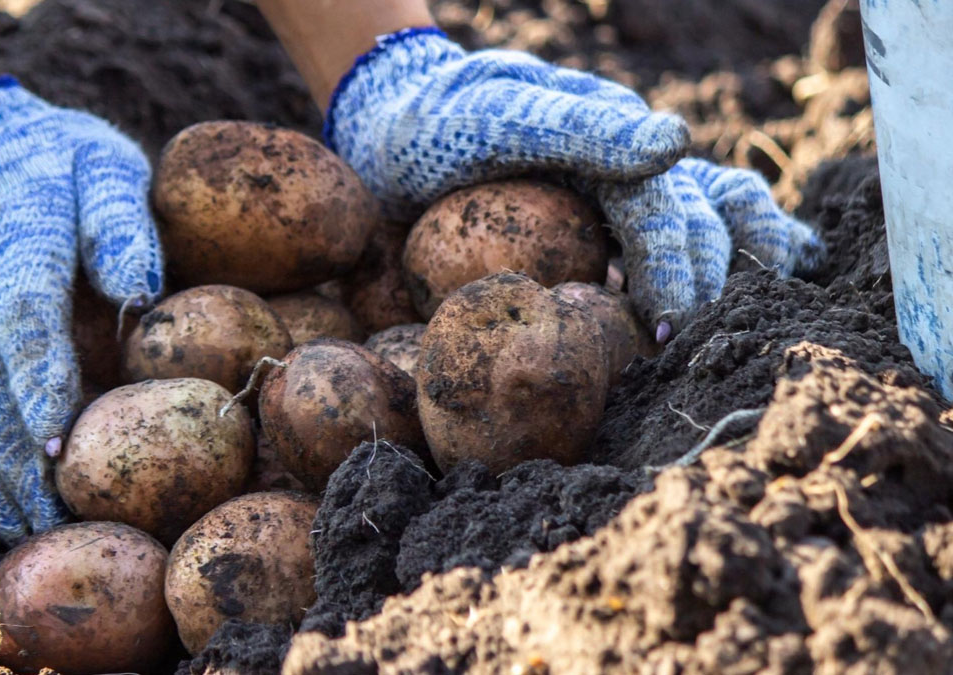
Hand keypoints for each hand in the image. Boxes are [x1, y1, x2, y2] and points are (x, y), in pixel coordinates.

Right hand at [0, 77, 163, 540]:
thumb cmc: (57, 169)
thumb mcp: (103, 169)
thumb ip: (122, 223)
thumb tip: (144, 289)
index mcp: (18, 243)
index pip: (24, 319)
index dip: (38, 382)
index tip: (59, 441)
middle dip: (14, 455)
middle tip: (56, 518)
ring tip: (25, 529)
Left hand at [325, 28, 823, 335]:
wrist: (392, 135)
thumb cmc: (438, 124)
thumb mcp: (497, 116)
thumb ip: (581, 130)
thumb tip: (675, 143)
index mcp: (613, 135)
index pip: (661, 209)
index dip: (673, 268)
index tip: (671, 326)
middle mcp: (630, 165)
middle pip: (694, 225)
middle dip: (702, 288)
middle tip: (688, 355)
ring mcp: (621, 194)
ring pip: (707, 226)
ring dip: (728, 274)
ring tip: (730, 333)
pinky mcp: (599, 225)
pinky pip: (664, 245)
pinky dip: (704, 270)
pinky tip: (739, 300)